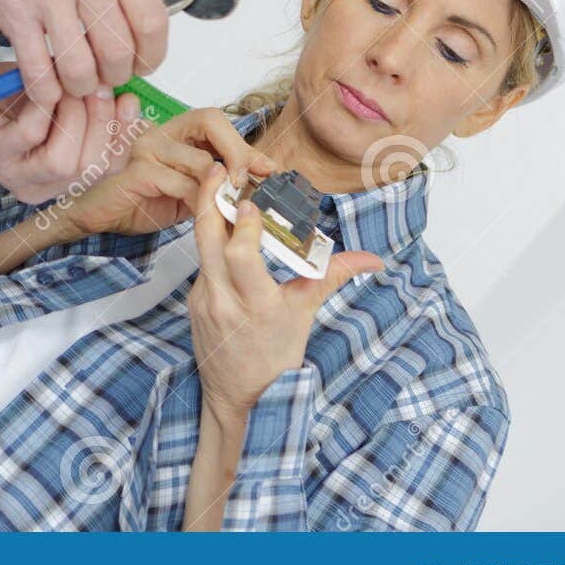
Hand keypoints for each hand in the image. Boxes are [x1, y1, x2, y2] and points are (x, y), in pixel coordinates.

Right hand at [0, 0, 168, 105]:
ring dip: (83, 87)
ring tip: (78, 81)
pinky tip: (49, 86)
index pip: (151, 22)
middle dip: (116, 76)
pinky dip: (47, 90)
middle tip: (108, 75)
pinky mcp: (14, 14)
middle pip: (118, 52)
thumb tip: (139, 30)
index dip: (152, 55)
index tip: (144, 64)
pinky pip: (38, 70)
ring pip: (80, 69)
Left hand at [0, 62, 136, 203]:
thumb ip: (85, 99)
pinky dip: (46, 105)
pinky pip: (31, 135)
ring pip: (64, 161)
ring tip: (73, 84)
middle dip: (103, 122)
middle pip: (90, 169)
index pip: (106, 168)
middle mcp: (38, 184)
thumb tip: (124, 84)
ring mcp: (14, 174)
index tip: (131, 98)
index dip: (124, 136)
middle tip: (101, 84)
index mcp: (58, 175)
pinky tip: (46, 83)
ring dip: (76, 117)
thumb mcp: (53, 96)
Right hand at [59, 107, 277, 236]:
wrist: (102, 217)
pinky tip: (198, 213)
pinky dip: (196, 201)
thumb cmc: (145, 200)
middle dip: (237, 152)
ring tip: (222, 207)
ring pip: (200, 160)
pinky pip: (180, 183)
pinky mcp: (137, 172)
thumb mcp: (192, 187)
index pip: (215, 119)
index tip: (267, 168)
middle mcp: (160, 132)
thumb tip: (262, 174)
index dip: (243, 143)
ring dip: (217, 189)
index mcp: (175, 132)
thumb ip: (220, 177)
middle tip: (247, 183)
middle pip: (209, 120)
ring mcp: (146, 149)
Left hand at [186, 167, 382, 420]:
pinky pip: (200, 262)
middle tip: (218, 168)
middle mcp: (223, 300)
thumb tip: (372, 258)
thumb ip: (333, 278)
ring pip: (199, 247)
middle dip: (210, 199)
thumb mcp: (306, 315)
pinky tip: (220, 220)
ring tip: (218, 183)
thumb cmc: (275, 358)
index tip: (250, 201)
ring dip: (208, 213)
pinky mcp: (192, 300)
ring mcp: (203, 300)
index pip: (240, 256)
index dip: (243, 225)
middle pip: (207, 239)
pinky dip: (210, 239)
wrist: (239, 397)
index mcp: (257, 304)